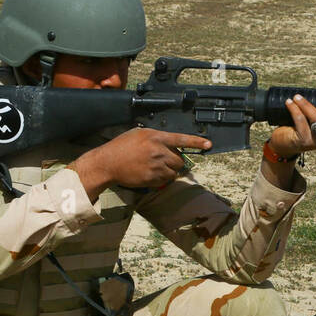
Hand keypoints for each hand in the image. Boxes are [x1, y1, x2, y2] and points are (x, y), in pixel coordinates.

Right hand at [73, 127, 210, 198]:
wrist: (107, 163)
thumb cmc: (121, 146)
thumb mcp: (138, 134)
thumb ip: (156, 137)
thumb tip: (170, 143)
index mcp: (155, 137)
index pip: (181, 139)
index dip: (196, 142)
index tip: (208, 145)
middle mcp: (158, 151)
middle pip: (180, 160)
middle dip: (175, 162)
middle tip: (163, 161)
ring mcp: (155, 166)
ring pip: (174, 172)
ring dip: (169, 171)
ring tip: (154, 167)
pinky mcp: (152, 179)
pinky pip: (165, 181)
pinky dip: (161, 179)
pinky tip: (149, 174)